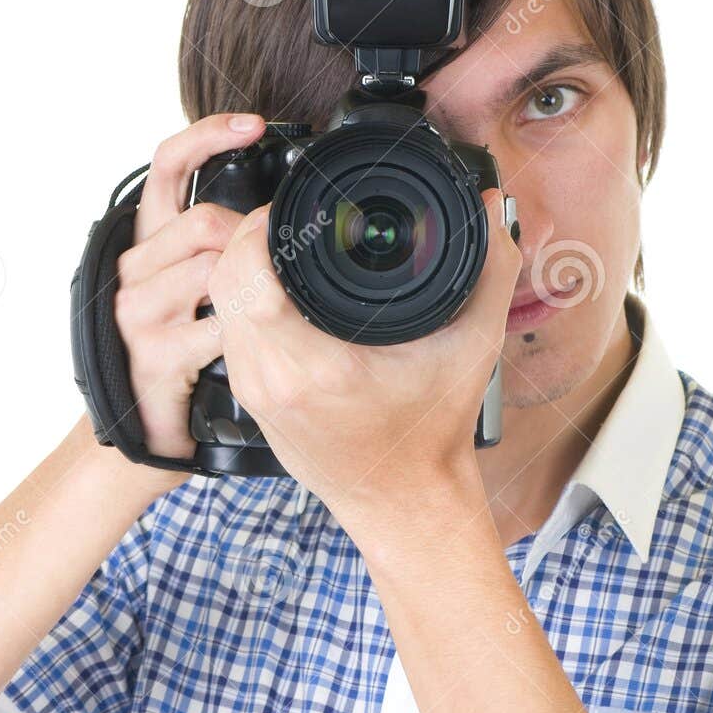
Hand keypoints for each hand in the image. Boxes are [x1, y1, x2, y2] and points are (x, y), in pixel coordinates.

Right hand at [112, 112, 265, 458]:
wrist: (144, 428)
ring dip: (249, 294)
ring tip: (254, 319)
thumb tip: (270, 214)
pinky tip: (244, 350)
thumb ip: (219, 246)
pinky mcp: (154, 352)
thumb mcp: (196, 289)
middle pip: (205, 223)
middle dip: (247, 242)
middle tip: (270, 272)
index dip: (208, 135)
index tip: (252, 125)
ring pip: (215, 272)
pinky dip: (245, 338)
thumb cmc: (180, 352)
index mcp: (147, 242)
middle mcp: (134, 268)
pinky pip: (220, 327)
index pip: (167, 165)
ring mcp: (137, 311)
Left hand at [207, 186, 521, 545]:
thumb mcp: (475, 347)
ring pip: (221, 305)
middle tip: (284, 219)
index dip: (260, 228)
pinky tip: (279, 292)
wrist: (406, 503)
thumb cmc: (433, 435)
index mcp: (314, 366)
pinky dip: (245, 302)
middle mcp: (272, 380)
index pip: (249, 272)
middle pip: (225, 280)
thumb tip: (489, 209)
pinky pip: (231, 332)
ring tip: (281, 248)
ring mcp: (255, 393)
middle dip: (247, 238)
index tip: (290, 209)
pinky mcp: (252, 401)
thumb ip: (491, 270)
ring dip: (242, 269)